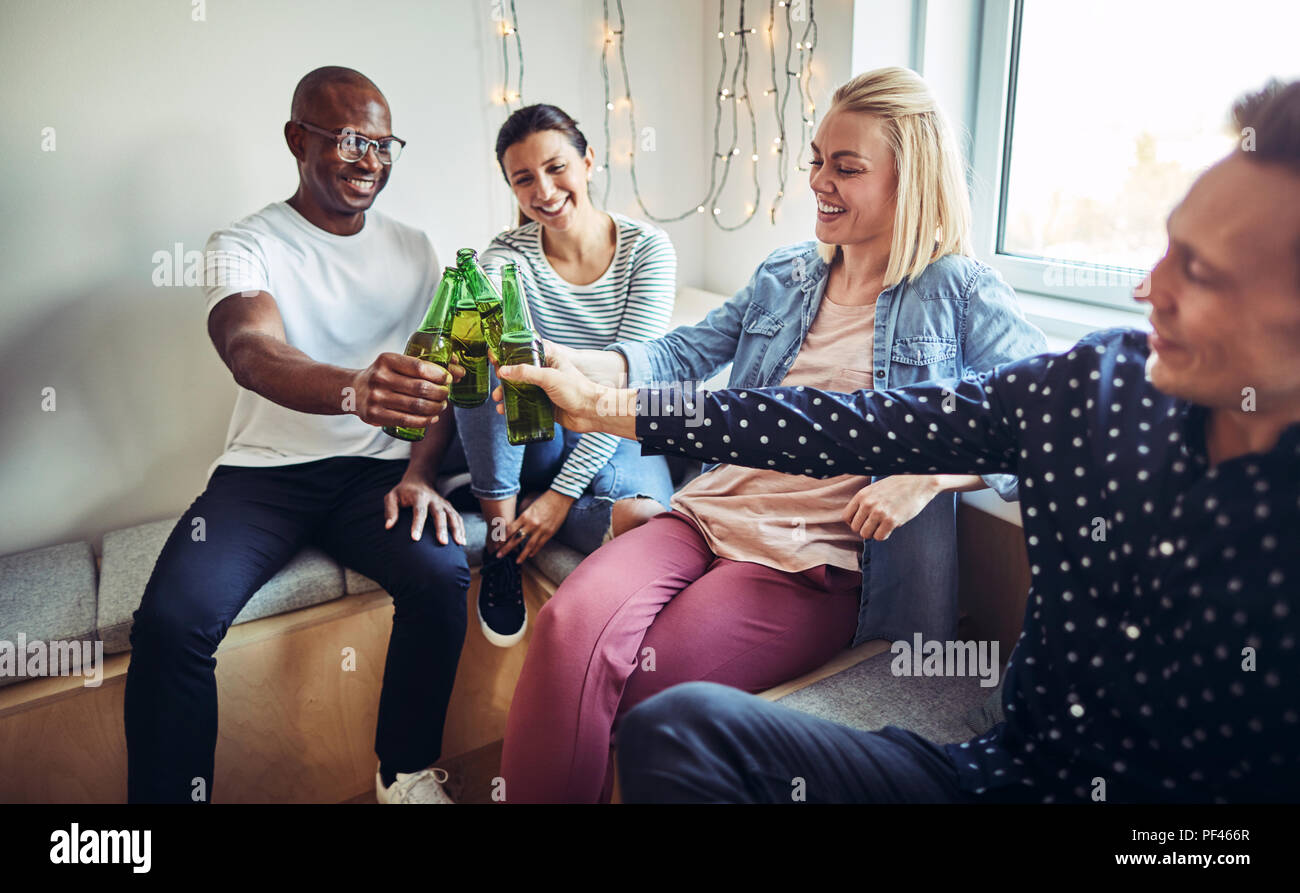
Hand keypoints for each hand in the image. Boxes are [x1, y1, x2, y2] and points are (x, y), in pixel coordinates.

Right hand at [350, 352, 453, 429]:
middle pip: (420, 388)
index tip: (447, 379)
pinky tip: (433, 418)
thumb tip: (458, 370)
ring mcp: (376, 397)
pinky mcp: (375, 415)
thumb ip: (423, 366)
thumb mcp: (396, 364)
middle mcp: (379, 377)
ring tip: (442, 406)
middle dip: (440, 392)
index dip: (439, 374)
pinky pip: (406, 420)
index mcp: (386, 360)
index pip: (419, 366)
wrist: (354, 391)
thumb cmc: (384, 376)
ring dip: (435, 407)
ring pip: (416, 406)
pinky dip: (425, 420)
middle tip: (445, 394)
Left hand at [384, 476, 466, 544]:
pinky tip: (462, 542)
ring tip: (459, 543)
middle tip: (442, 543)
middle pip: (440, 513)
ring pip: (452, 515)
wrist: (419, 481)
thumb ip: (390, 510)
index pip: (419, 511)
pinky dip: (461, 529)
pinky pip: (457, 518)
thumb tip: (389, 526)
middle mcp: (434, 499)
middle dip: (442, 528)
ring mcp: (443, 503)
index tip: (415, 538)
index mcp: (419, 496)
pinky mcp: (449, 507)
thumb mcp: (392, 497)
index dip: (418, 525)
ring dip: (456, 529)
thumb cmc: (403, 493)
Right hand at [493, 349, 609, 433]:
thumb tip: (503, 371)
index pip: (525, 353)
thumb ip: (526, 373)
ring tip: (499, 402)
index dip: (509, 356)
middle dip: (505, 381)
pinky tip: (506, 412)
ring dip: (508, 396)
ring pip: (521, 391)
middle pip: (519, 374)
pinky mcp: (545, 405)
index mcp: (549, 360)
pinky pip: (526, 405)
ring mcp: (545, 390)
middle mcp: (546, 373)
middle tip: (497, 388)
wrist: (592, 413)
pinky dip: (515, 408)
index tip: (495, 360)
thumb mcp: (549, 377)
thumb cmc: (577, 390)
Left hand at [496, 489, 574, 562]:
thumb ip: (524, 518)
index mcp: (524, 516)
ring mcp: (540, 529)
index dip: (503, 538)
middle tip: (499, 555)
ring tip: (517, 562)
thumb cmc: (544, 500)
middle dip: (506, 548)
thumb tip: (517, 527)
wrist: (560, 498)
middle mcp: (531, 524)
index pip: (510, 530)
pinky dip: (534, 551)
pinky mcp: (549, 533)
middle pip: (516, 539)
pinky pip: (540, 544)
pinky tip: (530, 555)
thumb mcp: (530, 507)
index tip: (498, 544)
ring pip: (528, 545)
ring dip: (521, 555)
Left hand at [841, 475, 941, 540]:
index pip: (846, 517)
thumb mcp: (875, 489)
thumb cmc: (897, 486)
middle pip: (855, 528)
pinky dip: (884, 535)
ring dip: (874, 533)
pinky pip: (879, 537)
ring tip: (882, 526)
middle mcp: (868, 504)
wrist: (918, 482)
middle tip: (876, 525)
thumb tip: (857, 520)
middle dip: (865, 529)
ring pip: (866, 534)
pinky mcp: (891, 520)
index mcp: (862, 495)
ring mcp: (879, 512)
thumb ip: (865, 502)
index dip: (854, 522)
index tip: (864, 522)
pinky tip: (890, 527)